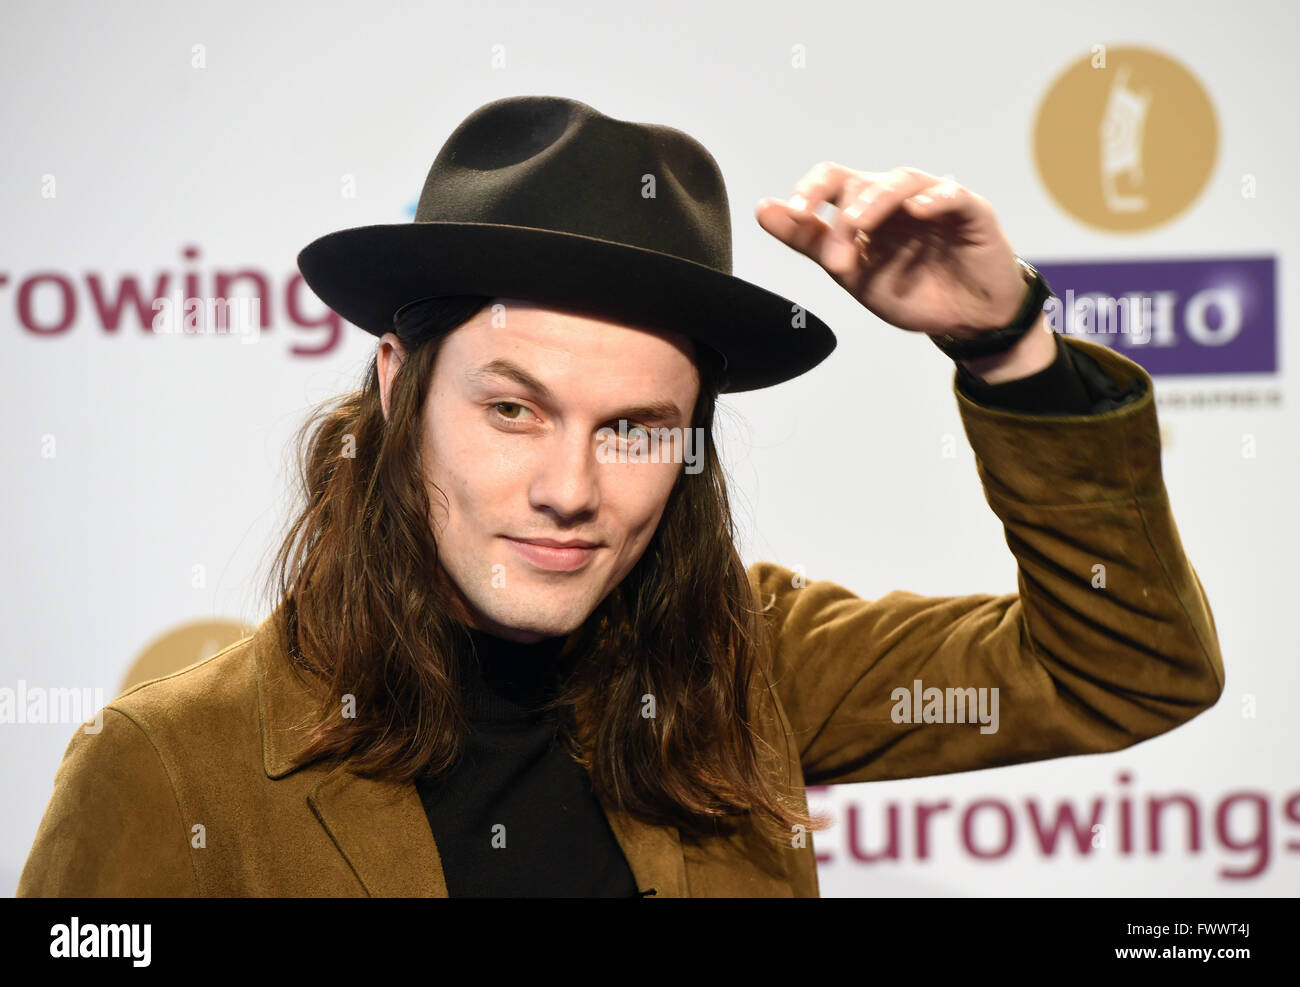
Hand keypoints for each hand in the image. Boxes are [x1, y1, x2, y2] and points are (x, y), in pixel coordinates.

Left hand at [756, 164, 1026, 337]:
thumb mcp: (852, 273)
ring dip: (875, 200)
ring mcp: (934, 201)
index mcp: (866, 209)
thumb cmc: (913, 290)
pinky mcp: (970, 210)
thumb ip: (809, 241)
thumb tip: (763, 209)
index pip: (833, 181)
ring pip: (900, 181)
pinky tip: (918, 210)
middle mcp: (897, 198)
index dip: (810, 190)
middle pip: (862, 183)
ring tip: (858, 224)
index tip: (794, 213)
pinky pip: (951, 193)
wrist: (965, 321)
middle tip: (836, 261)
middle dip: (843, 221)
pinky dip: (934, 197)